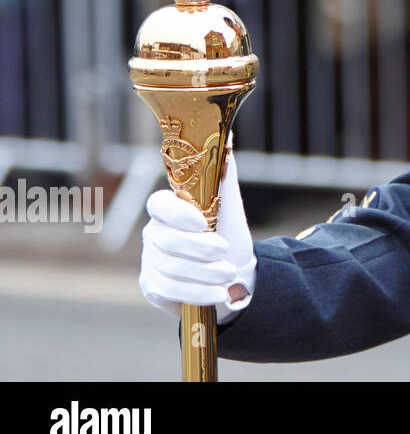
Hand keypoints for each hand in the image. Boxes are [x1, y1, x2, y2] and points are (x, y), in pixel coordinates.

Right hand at [139, 141, 255, 324]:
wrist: (234, 276)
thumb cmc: (229, 236)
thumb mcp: (231, 207)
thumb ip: (224, 176)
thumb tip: (225, 138)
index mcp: (170, 209)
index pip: (159, 205)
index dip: (177, 214)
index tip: (202, 223)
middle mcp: (155, 233)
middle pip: (166, 240)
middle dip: (199, 249)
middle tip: (226, 254)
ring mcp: (151, 260)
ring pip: (170, 267)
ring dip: (204, 274)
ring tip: (228, 276)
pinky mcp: (152, 286)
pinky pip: (169, 290)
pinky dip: (197, 293)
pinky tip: (217, 295)